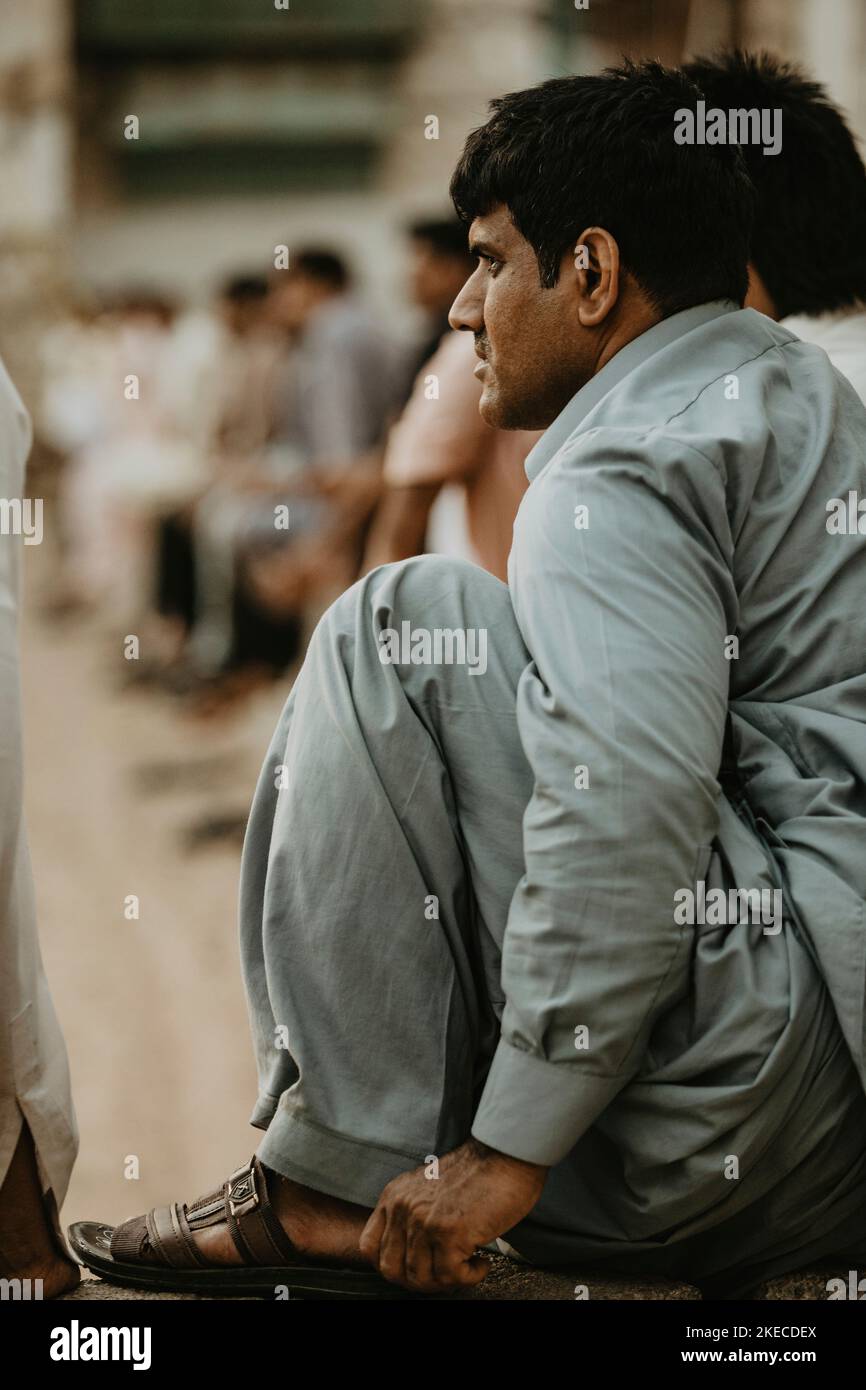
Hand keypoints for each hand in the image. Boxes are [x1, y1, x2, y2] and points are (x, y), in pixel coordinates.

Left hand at [359, 1138, 546, 1292]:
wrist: (506, 1155)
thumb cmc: (477, 1175)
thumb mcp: (427, 1189)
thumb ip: (411, 1215)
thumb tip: (409, 1256)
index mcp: (394, 1196)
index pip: (368, 1247)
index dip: (390, 1266)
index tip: (414, 1268)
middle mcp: (403, 1208)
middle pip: (392, 1270)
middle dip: (421, 1281)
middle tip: (446, 1273)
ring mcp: (424, 1221)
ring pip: (421, 1279)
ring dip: (448, 1280)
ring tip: (468, 1263)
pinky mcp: (449, 1233)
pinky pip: (450, 1277)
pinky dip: (470, 1276)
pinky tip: (481, 1261)